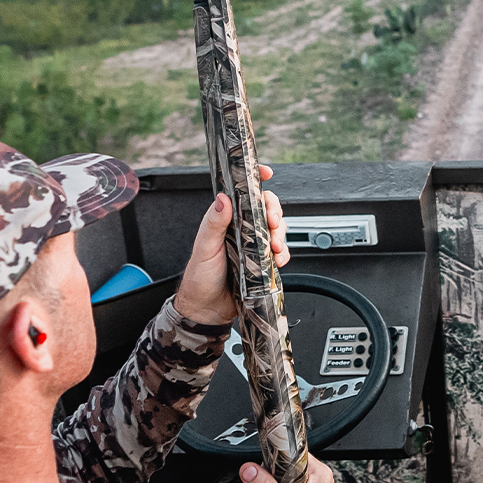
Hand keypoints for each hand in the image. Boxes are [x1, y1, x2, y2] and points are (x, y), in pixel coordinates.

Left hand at [174, 166, 288, 325]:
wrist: (207, 309)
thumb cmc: (200, 277)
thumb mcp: (204, 247)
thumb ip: (214, 223)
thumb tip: (223, 199)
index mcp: (226, 220)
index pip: (243, 194)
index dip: (256, 181)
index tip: (266, 174)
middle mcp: (242, 229)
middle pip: (266, 209)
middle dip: (274, 212)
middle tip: (272, 222)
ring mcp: (254, 245)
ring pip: (276, 229)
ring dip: (280, 235)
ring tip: (274, 247)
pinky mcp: (263, 262)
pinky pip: (279, 252)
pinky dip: (283, 254)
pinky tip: (277, 260)